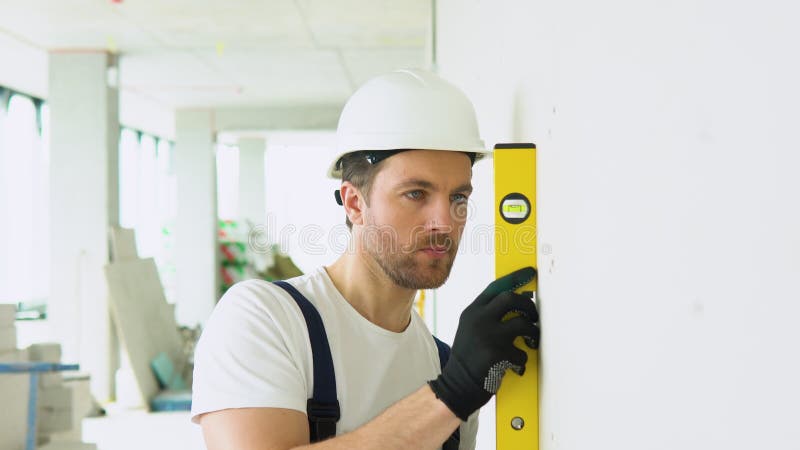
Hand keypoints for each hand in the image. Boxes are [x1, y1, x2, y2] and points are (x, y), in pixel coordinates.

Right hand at [428, 267, 538, 420]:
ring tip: (532, 340)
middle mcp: (478, 320)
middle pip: (511, 298)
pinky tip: (516, 365)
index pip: (496, 287)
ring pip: (522, 323)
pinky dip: (522, 359)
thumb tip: (521, 301)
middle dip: (528, 306)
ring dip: (533, 332)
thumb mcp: (471, 329)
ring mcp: (488, 336)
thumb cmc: (469, 357)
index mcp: (472, 312)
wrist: (457, 384)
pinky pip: (521, 352)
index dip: (515, 277)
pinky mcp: (497, 354)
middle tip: (534, 316)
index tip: (531, 273)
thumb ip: (489, 315)